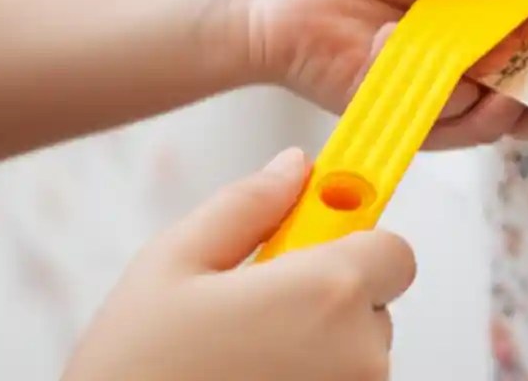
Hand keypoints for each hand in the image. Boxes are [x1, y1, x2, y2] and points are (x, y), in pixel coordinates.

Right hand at [64, 148, 411, 380]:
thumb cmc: (133, 372)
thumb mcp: (172, 265)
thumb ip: (248, 204)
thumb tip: (294, 167)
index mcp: (328, 292)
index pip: (394, 251)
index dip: (353, 243)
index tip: (316, 243)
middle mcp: (359, 353)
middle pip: (373, 303)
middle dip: (326, 297)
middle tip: (255, 306)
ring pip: (356, 353)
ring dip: (316, 346)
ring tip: (241, 354)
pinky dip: (308, 379)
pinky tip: (249, 380)